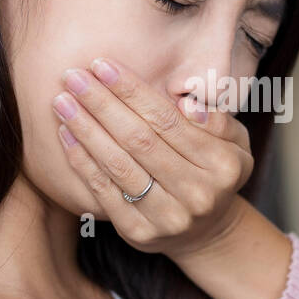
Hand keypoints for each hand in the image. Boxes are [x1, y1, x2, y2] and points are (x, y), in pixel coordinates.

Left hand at [51, 56, 253, 258]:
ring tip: (62, 101)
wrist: (206, 233)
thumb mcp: (236, 144)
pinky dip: (82, 161)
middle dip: (102, 104)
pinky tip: (66, 134)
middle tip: (72, 76)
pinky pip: (104, 192)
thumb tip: (186, 104)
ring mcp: (167, 217)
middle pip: (139, 140)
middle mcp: (197, 193)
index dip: (132, 91)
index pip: (168, 120)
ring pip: (118, 165)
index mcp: (222, 165)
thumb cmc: (215, 173)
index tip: (102, 66)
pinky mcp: (139, 233)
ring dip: (86, 130)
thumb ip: (218, 120)